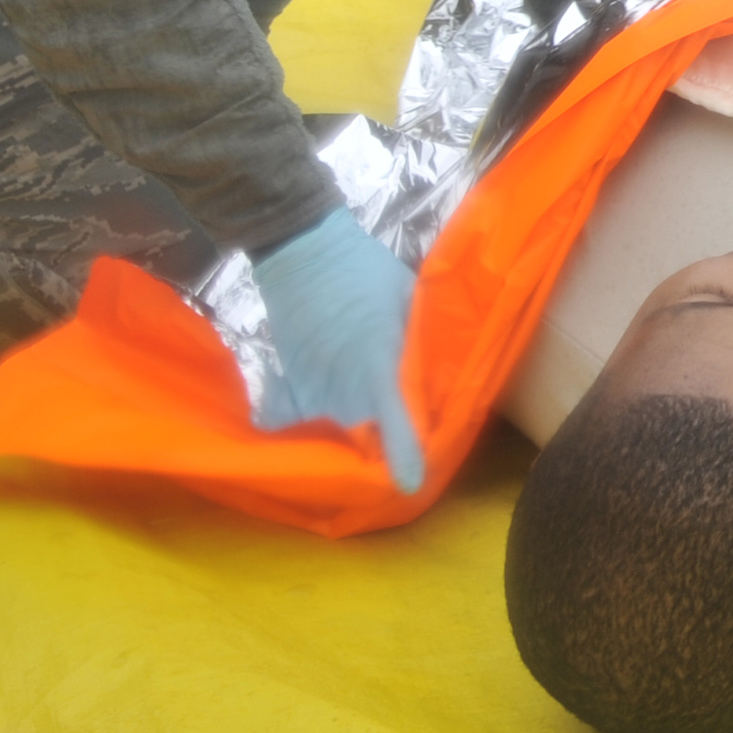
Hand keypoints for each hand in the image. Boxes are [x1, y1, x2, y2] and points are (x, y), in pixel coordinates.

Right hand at [251, 205, 424, 492]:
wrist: (302, 248)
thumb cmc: (366, 269)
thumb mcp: (409, 296)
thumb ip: (423, 338)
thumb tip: (448, 371)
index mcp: (378, 356)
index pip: (393, 413)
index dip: (402, 451)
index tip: (409, 484)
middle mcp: (341, 378)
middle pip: (358, 439)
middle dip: (375, 462)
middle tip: (394, 473)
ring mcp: (308, 382)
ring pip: (323, 436)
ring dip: (341, 452)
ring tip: (360, 463)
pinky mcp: (285, 378)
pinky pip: (285, 421)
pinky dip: (297, 433)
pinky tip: (313, 439)